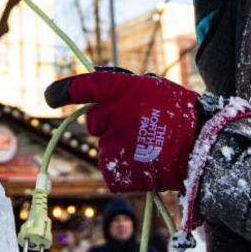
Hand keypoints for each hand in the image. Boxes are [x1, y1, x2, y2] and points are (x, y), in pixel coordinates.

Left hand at [45, 68, 200, 192]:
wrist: (198, 149)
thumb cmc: (178, 114)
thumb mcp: (152, 87)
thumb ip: (121, 86)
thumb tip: (95, 82)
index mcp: (118, 89)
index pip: (84, 86)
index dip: (65, 90)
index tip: (51, 97)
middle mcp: (108, 114)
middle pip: (96, 121)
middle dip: (111, 123)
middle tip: (140, 126)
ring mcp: (109, 144)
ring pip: (105, 145)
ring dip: (120, 146)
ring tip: (148, 146)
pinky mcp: (112, 169)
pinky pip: (111, 167)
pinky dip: (124, 168)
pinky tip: (145, 163)